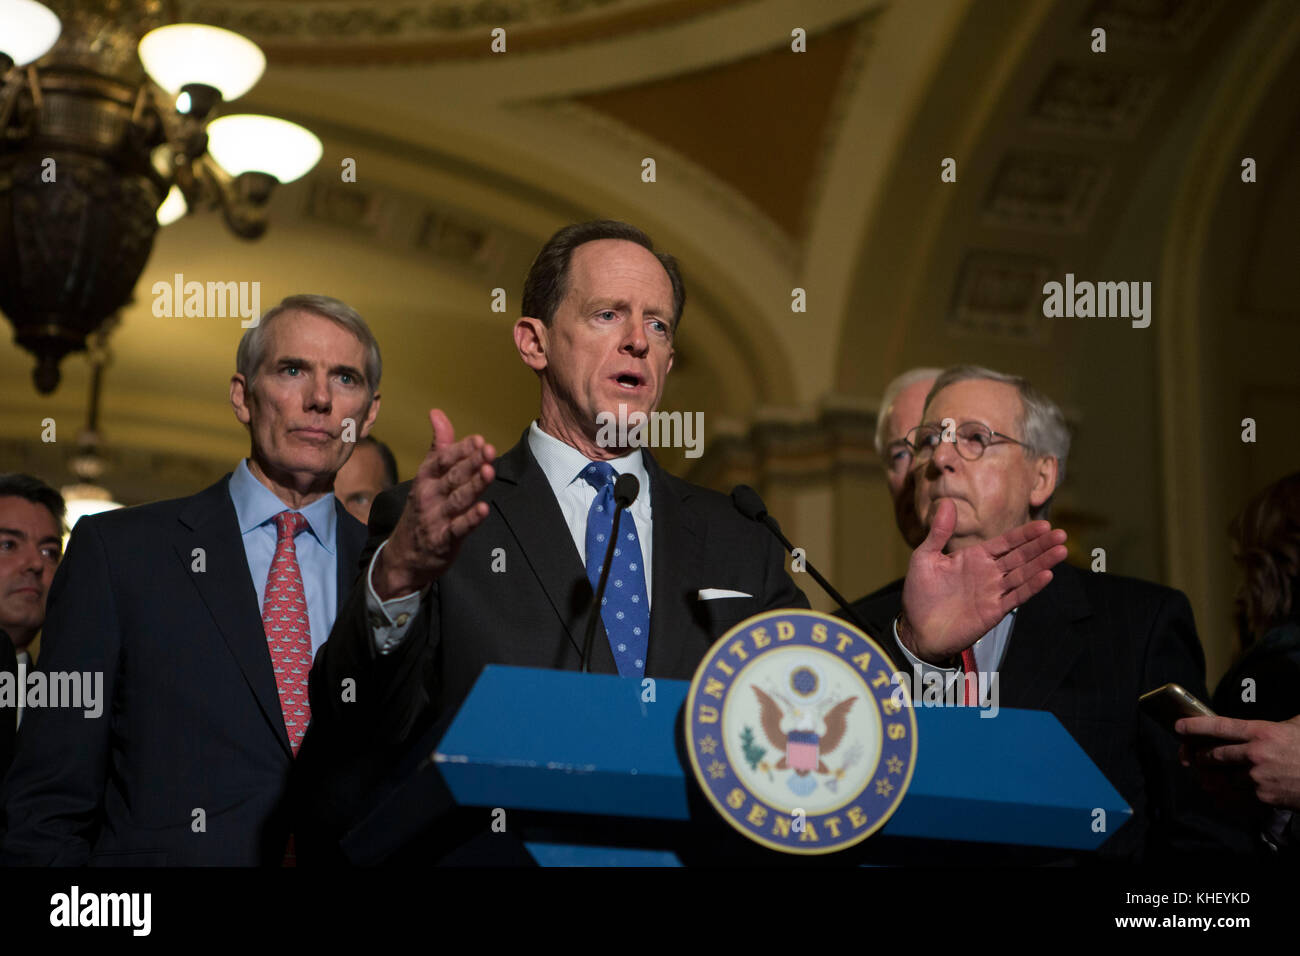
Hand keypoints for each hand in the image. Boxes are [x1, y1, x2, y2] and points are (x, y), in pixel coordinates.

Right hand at [373, 409, 494, 598]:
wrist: (404, 557)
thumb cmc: (422, 510)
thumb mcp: (426, 477)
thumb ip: (438, 447)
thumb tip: (437, 412)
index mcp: (425, 479)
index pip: (442, 460)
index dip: (461, 449)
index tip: (479, 439)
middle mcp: (429, 496)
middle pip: (452, 477)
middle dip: (470, 462)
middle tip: (488, 449)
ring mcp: (436, 519)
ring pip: (457, 500)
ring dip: (473, 486)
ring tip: (488, 471)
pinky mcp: (444, 540)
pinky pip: (459, 529)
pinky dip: (471, 519)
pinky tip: (483, 509)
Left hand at [899, 499, 1066, 662]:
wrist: (917, 630)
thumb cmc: (920, 594)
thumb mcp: (925, 558)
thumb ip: (939, 533)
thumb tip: (945, 502)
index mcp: (975, 557)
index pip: (1005, 542)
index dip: (1024, 534)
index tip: (1044, 524)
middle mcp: (988, 573)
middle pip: (1020, 556)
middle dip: (1040, 545)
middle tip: (1061, 534)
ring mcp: (993, 592)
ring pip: (1023, 574)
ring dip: (1042, 563)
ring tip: (1061, 551)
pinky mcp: (993, 610)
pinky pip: (1015, 596)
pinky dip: (1031, 586)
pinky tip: (1046, 575)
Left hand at [1177, 714, 1299, 811]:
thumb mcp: (1298, 726)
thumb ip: (1281, 723)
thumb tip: (1278, 720)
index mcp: (1262, 732)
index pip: (1220, 726)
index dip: (1195, 726)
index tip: (1178, 726)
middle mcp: (1255, 754)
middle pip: (1214, 754)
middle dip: (1200, 756)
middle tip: (1193, 756)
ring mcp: (1257, 777)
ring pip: (1222, 777)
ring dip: (1211, 777)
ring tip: (1205, 775)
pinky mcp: (1263, 797)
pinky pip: (1236, 796)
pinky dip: (1225, 795)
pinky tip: (1220, 794)